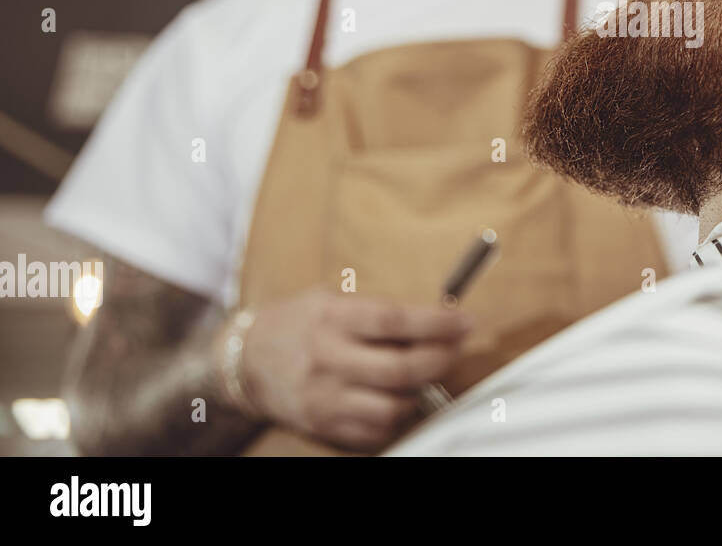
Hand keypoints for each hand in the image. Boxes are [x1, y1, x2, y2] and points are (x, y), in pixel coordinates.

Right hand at [237, 288, 473, 450]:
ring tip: (425, 375)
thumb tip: (436, 318)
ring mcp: (325, 398)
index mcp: (333, 319)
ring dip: (420, 392)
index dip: (438, 323)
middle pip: (401, 369)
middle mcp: (329, 360)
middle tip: (457, 349)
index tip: (466, 322)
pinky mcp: (323, 425)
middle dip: (441, 360)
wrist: (245, 361)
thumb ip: (378, 311)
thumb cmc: (298, 323)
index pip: (396, 321)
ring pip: (392, 407)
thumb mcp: (332, 300)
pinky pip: (374, 432)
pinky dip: (397, 418)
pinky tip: (400, 398)